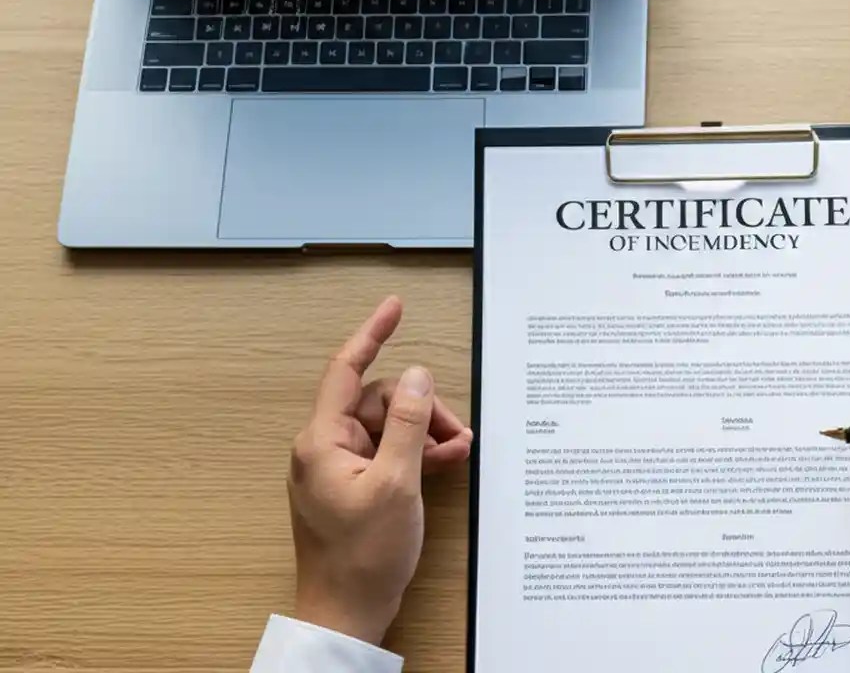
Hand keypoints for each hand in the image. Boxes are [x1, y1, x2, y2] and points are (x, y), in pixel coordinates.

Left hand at [287, 296, 473, 643]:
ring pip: (389, 427)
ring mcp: (340, 468)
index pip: (346, 370)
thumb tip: (415, 376)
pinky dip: (417, 454)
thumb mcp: (397, 482)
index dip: (372, 334)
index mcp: (322, 440)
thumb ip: (407, 424)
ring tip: (457, 451)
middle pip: (379, 401)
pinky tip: (445, 461)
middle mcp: (325, 448)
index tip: (394, 308)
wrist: (347, 611)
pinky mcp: (355, 486)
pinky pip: (389, 453)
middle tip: (455, 432)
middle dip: (420, 409)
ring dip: (424, 433)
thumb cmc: (362, 557)